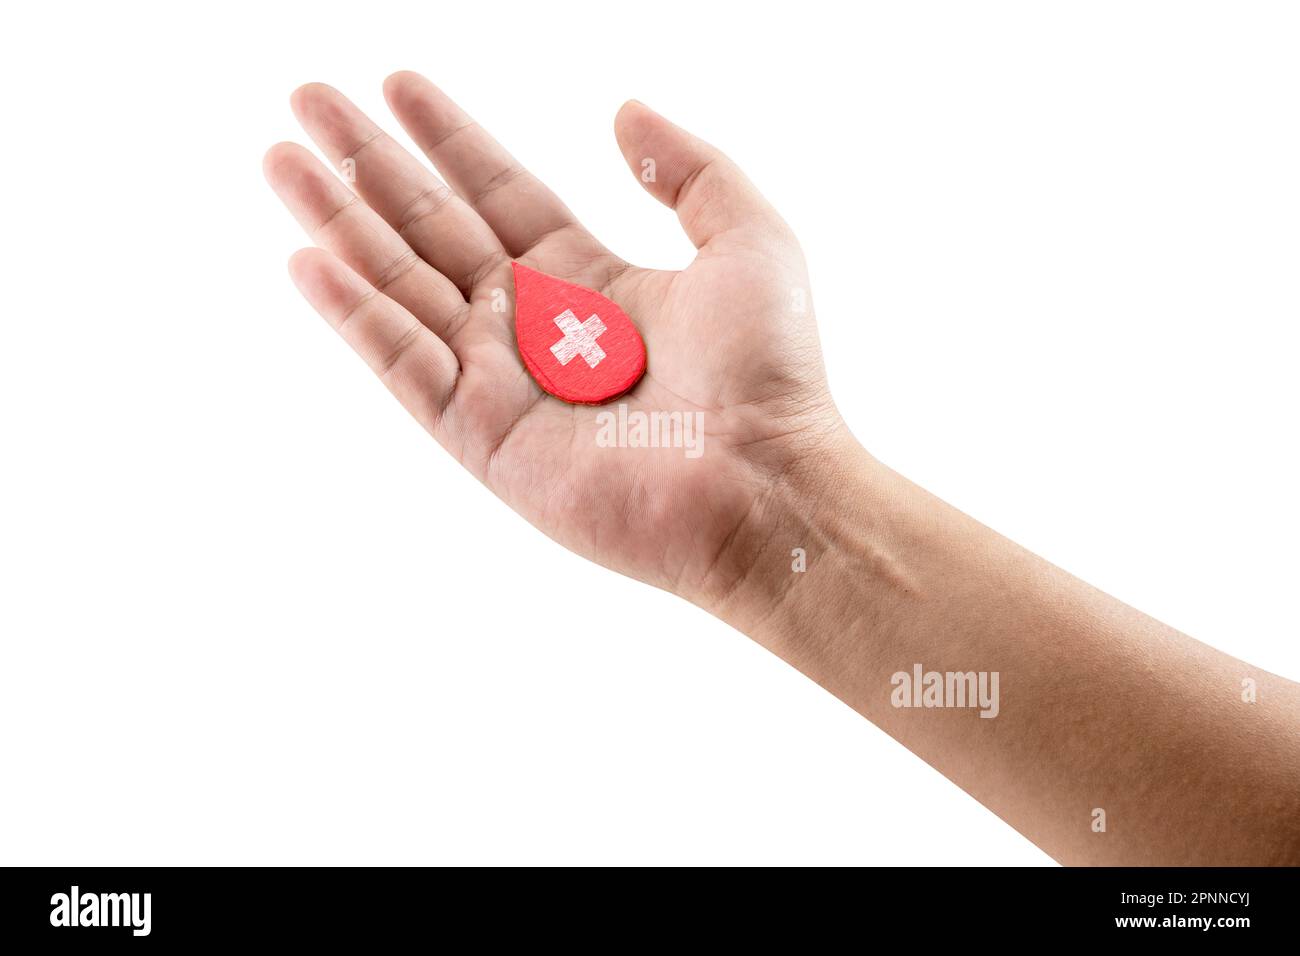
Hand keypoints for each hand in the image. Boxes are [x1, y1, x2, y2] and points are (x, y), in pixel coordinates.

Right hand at [265, 72, 849, 608]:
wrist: (764, 485)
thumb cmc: (771, 372)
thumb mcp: (747, 237)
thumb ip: (687, 169)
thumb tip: (622, 107)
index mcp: (590, 280)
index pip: (497, 192)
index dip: (448, 138)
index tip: (397, 82)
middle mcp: (534, 325)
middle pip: (431, 228)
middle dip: (367, 164)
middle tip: (306, 99)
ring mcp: (501, 380)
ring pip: (399, 286)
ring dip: (338, 223)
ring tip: (280, 158)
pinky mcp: (480, 436)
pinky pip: (402, 364)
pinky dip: (353, 313)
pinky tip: (306, 257)